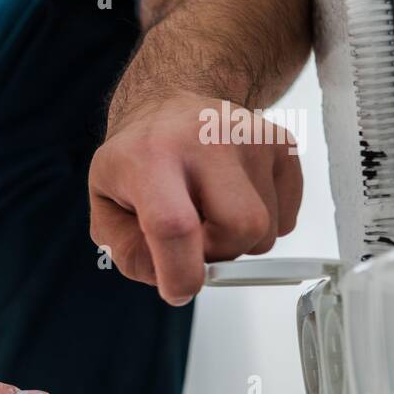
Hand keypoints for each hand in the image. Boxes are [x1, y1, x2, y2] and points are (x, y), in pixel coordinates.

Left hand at [89, 93, 302, 304]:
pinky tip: (231, 199)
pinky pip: (286, 219)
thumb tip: (174, 280)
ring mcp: (252, 137)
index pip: (174, 226)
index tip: (177, 289)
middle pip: (239, 229)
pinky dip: (262, 225)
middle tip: (193, 239)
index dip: (180, 272)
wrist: (169, 104)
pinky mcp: (282, 144)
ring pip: (267, 231)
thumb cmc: (136, 160)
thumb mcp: (107, 207)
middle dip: (218, 254)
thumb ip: (131, 253)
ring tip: (209, 211)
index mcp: (150, 156)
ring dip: (237, 241)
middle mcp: (206, 138)